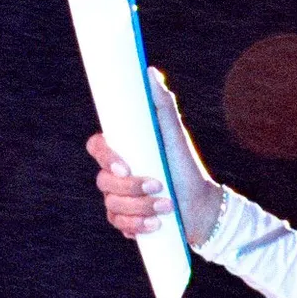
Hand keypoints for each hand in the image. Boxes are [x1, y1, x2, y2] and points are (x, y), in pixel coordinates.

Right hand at [86, 66, 224, 245]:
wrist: (200, 206)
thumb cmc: (185, 166)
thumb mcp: (174, 135)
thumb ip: (162, 104)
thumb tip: (149, 72)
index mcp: (123, 149)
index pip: (96, 146)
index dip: (106, 157)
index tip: (125, 166)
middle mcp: (115, 173)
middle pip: (103, 181)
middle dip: (133, 189)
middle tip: (160, 188)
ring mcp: (117, 197)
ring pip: (111, 205)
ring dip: (140, 209)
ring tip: (166, 207)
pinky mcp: (124, 219)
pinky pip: (118, 224)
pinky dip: (138, 226)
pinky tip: (156, 225)